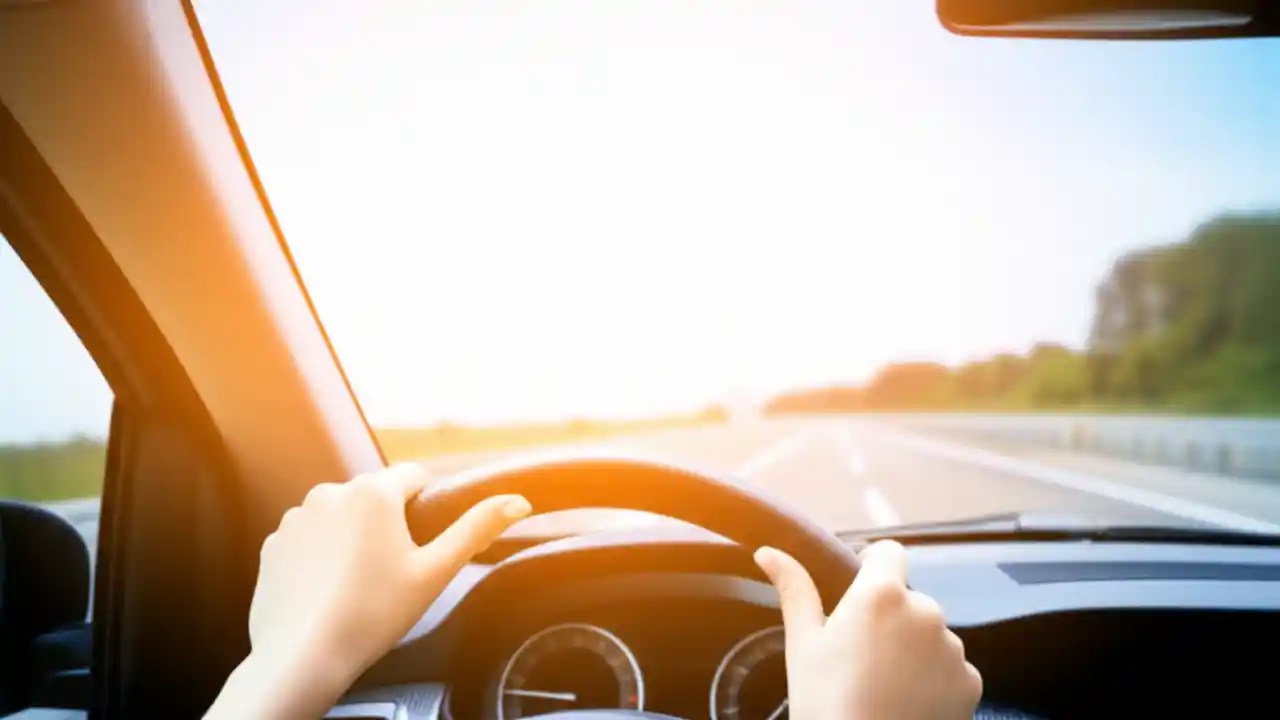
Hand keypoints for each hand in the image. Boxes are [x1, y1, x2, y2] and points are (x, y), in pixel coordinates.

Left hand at [206, 463, 530, 718]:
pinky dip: (320, 556)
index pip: (414, 475)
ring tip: (358, 585)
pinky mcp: (273, 544)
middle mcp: (330, 492)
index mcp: (374, 492)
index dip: (427, 506)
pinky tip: (328, 591)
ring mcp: (296, 517)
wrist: (302, 657)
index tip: (423, 543)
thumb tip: (518, 501)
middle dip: (388, 524)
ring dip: (352, 538)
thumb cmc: (373, 615)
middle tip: (394, 573)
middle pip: (376, 497)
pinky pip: (309, 539)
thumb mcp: (436, 573)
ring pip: (341, 516)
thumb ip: (477, 529)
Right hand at [754, 541, 981, 719]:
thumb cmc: (825, 702)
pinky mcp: (971, 681)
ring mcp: (953, 648)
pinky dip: (933, 679)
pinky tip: (906, 702)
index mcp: (881, 594)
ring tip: (882, 685)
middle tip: (859, 656)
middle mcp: (926, 611)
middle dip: (889, 617)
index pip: (889, 552)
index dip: (872, 565)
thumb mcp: (803, 643)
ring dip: (912, 648)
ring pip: (929, 634)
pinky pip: (950, 667)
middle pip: (908, 598)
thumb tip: (768, 552)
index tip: (856, 591)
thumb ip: (794, 588)